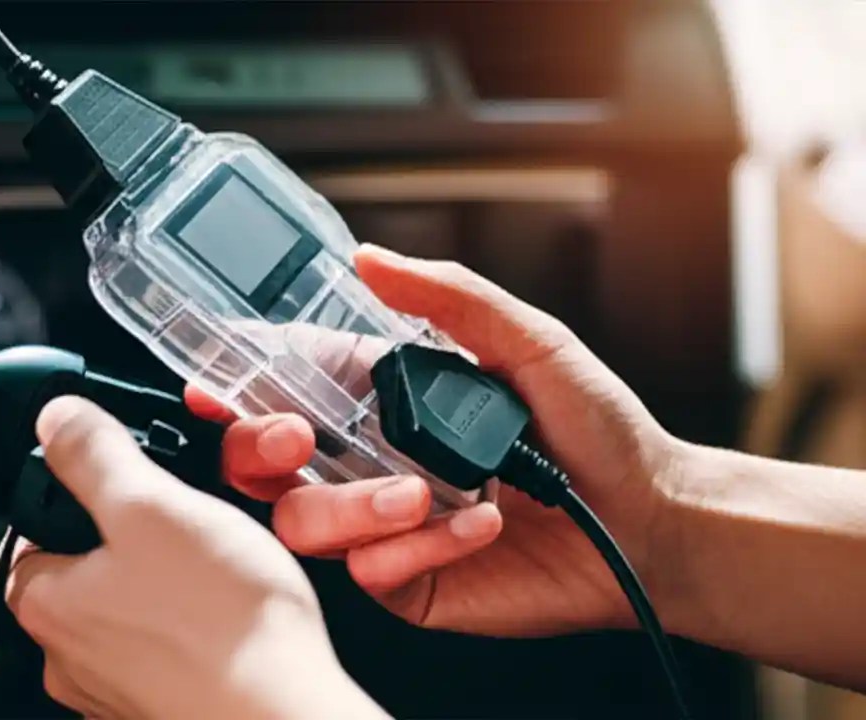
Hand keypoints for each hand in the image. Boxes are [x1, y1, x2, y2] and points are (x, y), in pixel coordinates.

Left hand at [0, 396, 387, 719]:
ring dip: (174, 585)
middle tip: (189, 521)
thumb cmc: (221, 625)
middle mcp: (71, 659)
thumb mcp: (151, 505)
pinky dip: (200, 631)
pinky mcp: (167, 709)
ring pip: (137, 611)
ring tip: (222, 568)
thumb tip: (54, 419)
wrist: (285, 718)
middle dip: (139, 539)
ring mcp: (119, 693)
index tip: (128, 483)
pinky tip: (236, 618)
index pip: (35, 529)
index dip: (82, 493)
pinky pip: (175, 652)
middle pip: (91, 570)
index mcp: (47, 604)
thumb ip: (94, 455)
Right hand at [186, 244, 688, 637]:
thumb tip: (370, 258)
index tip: (214, 377)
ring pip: (301, 519)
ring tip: (423, 496)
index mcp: (387, 397)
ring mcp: (383, 524)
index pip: (291, 381)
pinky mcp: (408, 580)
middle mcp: (372, 460)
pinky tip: (472, 530)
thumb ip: (447, 297)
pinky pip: (367, 571)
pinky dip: (412, 550)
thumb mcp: (529, 341)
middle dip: (260, 446)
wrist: (651, 522)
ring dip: (348, 507)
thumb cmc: (599, 431)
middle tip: (294, 437)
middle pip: (267, 457)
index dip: (242, 378)